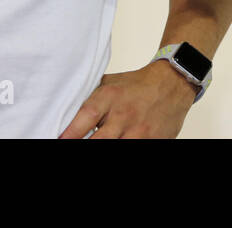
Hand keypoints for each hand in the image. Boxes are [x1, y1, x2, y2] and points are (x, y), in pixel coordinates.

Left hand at [58, 61, 196, 138]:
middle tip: (75, 145)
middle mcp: (124, 114)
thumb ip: (89, 98)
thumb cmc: (137, 85)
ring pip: (118, 147)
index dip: (69, 134)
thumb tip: (62, 112)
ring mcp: (140, 130)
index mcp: (110, 97)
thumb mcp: (110, 84)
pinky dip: (126, 146)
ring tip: (102, 141)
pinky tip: (120, 142)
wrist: (174, 82)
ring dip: (106, 146)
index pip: (85, 118)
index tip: (58, 140)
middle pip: (99, 140)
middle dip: (85, 144)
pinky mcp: (154, 140)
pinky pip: (136, 149)